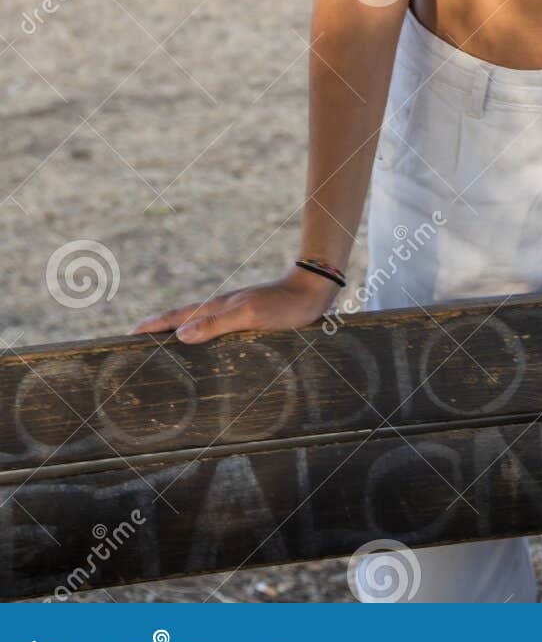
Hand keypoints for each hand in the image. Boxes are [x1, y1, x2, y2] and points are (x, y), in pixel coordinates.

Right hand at [128, 266, 339, 342]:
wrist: (313, 290)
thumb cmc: (284, 305)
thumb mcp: (250, 315)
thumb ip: (217, 323)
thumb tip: (180, 335)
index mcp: (217, 307)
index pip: (176, 317)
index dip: (153, 326)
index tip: (128, 336)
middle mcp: (221, 309)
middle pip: (182, 320)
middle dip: (158, 331)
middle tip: (136, 347)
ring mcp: (233, 313)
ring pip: (197, 325)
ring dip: (177, 335)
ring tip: (161, 350)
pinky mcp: (247, 319)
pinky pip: (214, 330)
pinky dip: (200, 338)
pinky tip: (204, 348)